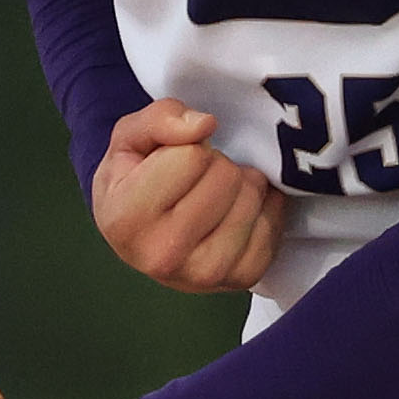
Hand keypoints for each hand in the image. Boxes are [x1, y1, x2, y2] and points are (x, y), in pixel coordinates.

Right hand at [91, 99, 285, 292]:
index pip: (193, 156)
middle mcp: (163, 256)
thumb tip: (205, 125)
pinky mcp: (240, 279)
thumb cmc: (133, 180)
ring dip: (240, 184)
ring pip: (251, 197)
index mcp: (127, 219)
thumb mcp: (130, 138)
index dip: (188, 146)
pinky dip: (263, 208)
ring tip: (215, 194)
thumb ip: (160, 119)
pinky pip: (272, 224)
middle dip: (216, 164)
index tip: (173, 160)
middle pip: (226, 177)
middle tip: (196, 178)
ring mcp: (204, 274)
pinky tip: (236, 211)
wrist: (142, 237)